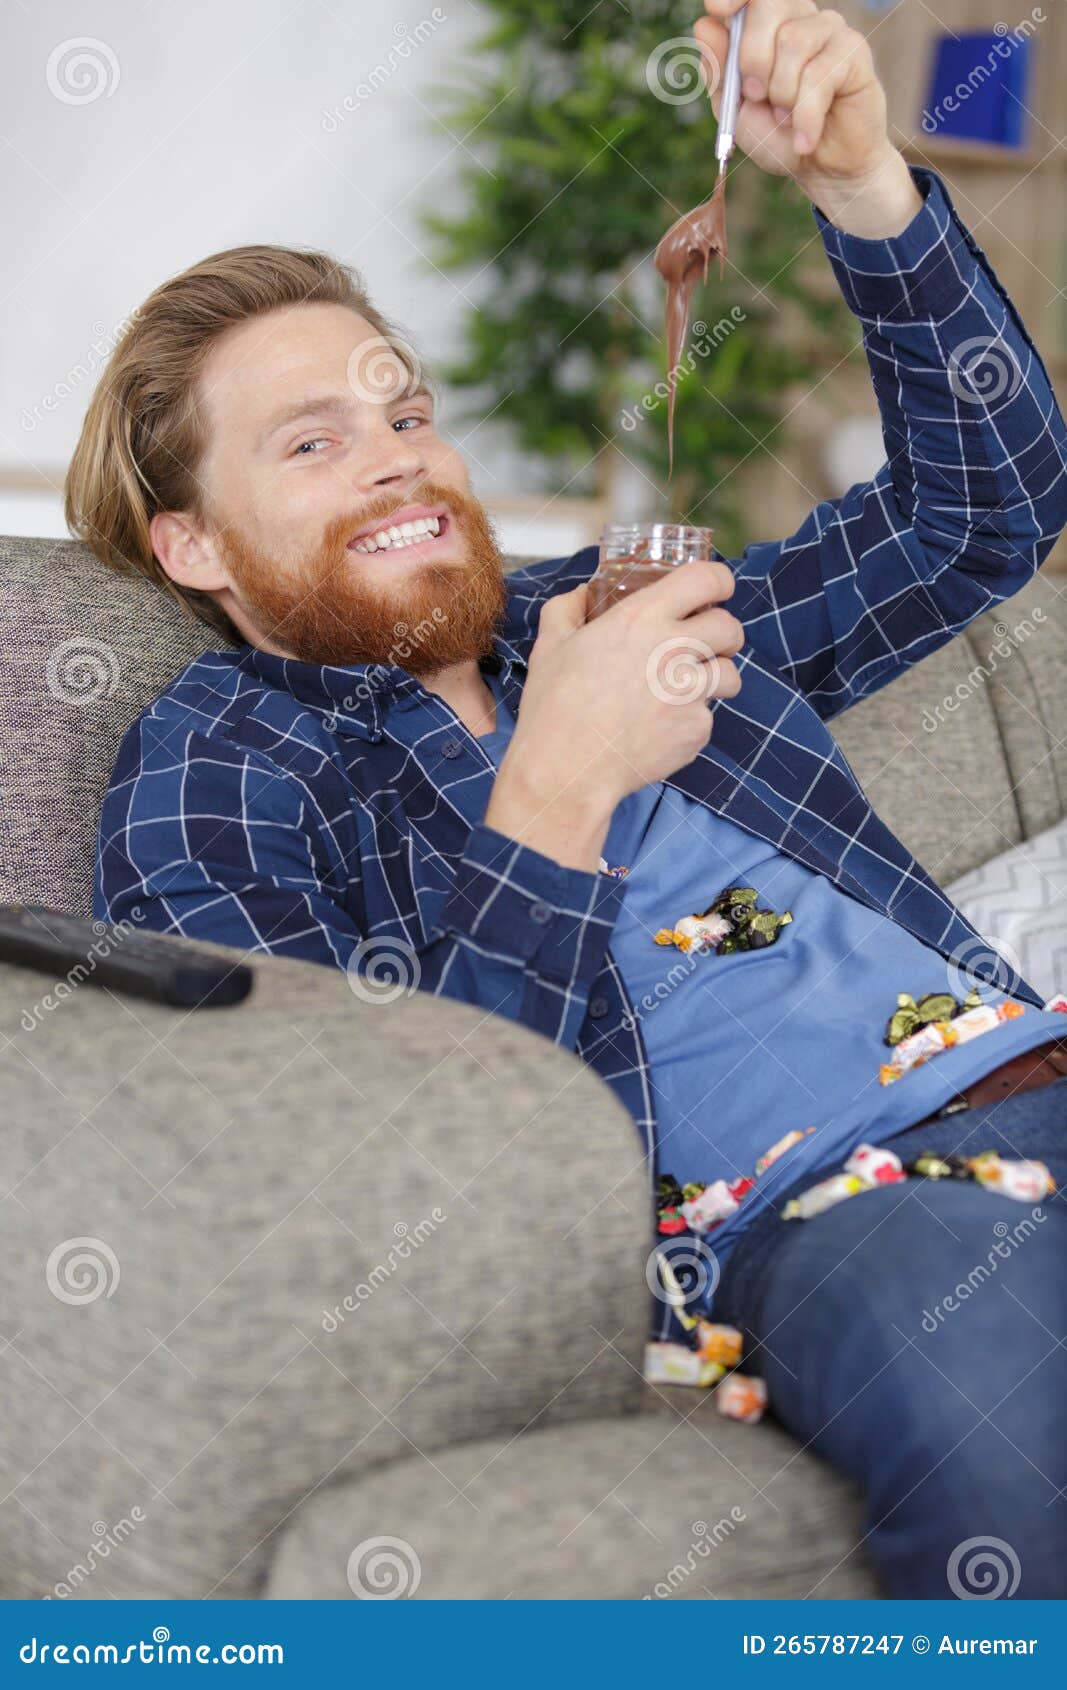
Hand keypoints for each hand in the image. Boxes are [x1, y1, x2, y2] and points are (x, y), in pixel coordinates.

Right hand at [485, 562, 743, 869]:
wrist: (567, 770)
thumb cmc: (554, 707)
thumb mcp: (550, 645)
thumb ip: (567, 609)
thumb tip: (581, 595)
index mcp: (641, 618)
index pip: (706, 579)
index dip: (718, 581)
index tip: (716, 590)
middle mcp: (674, 650)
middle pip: (730, 626)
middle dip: (723, 633)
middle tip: (705, 644)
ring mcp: (690, 692)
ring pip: (730, 673)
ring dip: (715, 677)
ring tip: (687, 688)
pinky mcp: (696, 730)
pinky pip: (708, 717)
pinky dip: (691, 720)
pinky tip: (661, 727)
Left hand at [694, 0, 920, 236]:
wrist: (820, 169)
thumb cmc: (778, 135)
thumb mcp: (736, 109)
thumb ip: (719, 70)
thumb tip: (704, 25)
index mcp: (764, 24)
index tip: (716, 9)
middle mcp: (797, 16)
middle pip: (766, 7)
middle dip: (753, 60)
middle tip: (757, 97)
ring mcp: (827, 28)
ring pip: (792, 42)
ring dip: (782, 94)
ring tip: (786, 119)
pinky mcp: (853, 49)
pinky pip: (819, 74)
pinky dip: (805, 116)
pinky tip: (805, 139)